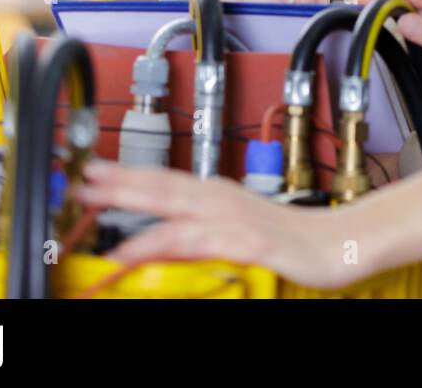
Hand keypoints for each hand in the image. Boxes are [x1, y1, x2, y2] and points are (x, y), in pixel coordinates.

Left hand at [73, 160, 359, 289]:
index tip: (90, 171)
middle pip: (159, 185)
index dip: (125, 174)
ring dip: (131, 201)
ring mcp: (233, 217)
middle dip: (117, 180)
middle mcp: (221, 199)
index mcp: (217, 194)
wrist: (342, 242)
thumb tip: (163, 238)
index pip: (163, 180)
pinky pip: (195, 241)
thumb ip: (200, 232)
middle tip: (79, 175)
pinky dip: (161, 241)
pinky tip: (135, 249)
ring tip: (95, 202)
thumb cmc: (294, 237)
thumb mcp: (238, 231)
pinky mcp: (247, 240)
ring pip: (172, 206)